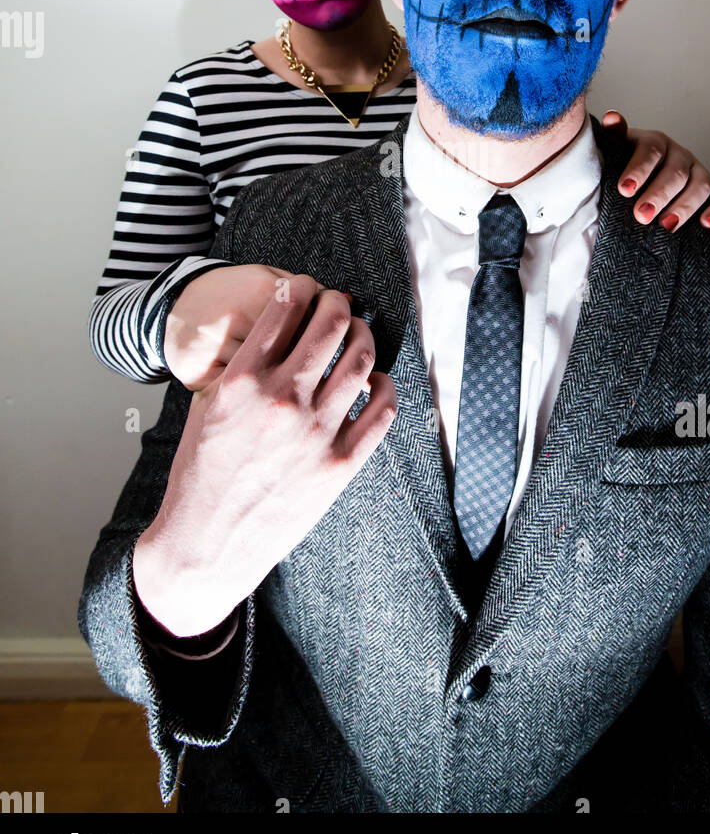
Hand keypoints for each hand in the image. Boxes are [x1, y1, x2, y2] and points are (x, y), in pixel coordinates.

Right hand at [133, 276, 395, 635]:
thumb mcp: (206, 408)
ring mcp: (316, 432)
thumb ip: (242, 367)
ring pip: (362, 359)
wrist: (208, 545)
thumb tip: (280, 331)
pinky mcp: (341, 463)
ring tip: (357, 337)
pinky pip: (382, 408)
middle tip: (339, 304)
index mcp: (242, 381)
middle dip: (339, 303)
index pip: (285, 309)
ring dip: (363, 338)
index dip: (302, 288)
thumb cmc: (202, 477)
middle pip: (331, 324)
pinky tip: (373, 383)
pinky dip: (383, 386)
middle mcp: (281, 400)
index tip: (308, 287)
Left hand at [602, 109, 709, 232]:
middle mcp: (679, 155)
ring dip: (684, 207)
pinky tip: (707, 224)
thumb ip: (615, 136)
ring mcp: (698, 171)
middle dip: (659, 195)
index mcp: (655, 142)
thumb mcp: (617, 151)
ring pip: (699, 186)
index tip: (625, 190)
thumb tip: (611, 118)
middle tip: (642, 215)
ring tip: (667, 225)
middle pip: (676, 172)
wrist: (643, 180)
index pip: (650, 150)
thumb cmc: (626, 167)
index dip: (639, 169)